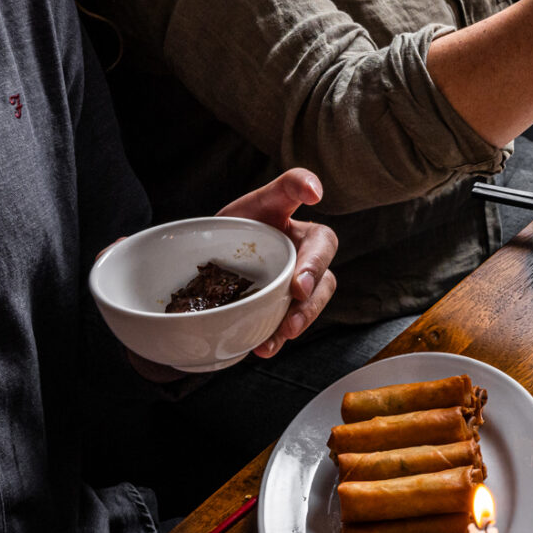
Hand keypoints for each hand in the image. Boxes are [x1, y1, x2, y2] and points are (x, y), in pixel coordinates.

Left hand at [218, 169, 338, 357]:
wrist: (207, 260)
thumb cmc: (239, 228)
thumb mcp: (257, 202)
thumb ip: (287, 186)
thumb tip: (317, 190)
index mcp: (304, 236)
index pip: (321, 236)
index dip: (318, 250)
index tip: (311, 217)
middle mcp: (305, 265)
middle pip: (324, 277)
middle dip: (314, 287)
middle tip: (299, 293)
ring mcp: (292, 292)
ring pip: (311, 305)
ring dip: (301, 318)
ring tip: (286, 331)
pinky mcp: (277, 313)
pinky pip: (285, 328)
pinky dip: (276, 338)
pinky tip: (264, 346)